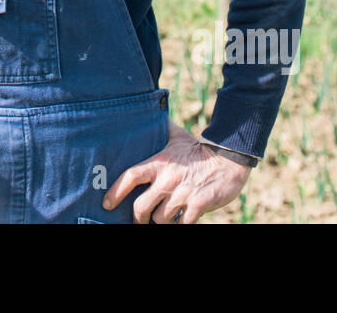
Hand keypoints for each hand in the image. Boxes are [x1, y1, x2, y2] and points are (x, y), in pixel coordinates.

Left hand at [102, 119, 252, 223]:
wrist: (229, 159)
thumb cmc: (198, 149)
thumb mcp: (177, 136)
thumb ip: (161, 128)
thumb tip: (148, 110)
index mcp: (160, 162)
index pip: (130, 176)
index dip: (115, 191)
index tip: (107, 203)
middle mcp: (168, 178)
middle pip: (141, 206)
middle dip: (137, 218)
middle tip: (138, 220)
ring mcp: (183, 193)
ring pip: (161, 219)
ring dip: (160, 222)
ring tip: (162, 220)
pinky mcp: (199, 205)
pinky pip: (182, 224)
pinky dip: (179, 225)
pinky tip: (179, 221)